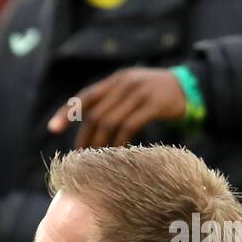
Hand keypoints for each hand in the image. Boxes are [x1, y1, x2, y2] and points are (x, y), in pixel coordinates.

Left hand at [47, 67, 185, 147]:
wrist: (190, 87)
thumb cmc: (154, 95)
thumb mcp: (131, 91)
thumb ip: (111, 103)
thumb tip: (87, 130)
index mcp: (115, 80)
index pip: (85, 96)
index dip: (67, 112)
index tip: (52, 129)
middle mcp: (124, 83)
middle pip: (95, 113)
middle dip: (85, 137)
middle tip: (81, 157)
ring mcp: (139, 92)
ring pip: (110, 121)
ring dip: (100, 143)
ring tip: (97, 160)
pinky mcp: (154, 104)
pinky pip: (130, 125)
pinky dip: (120, 141)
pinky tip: (118, 153)